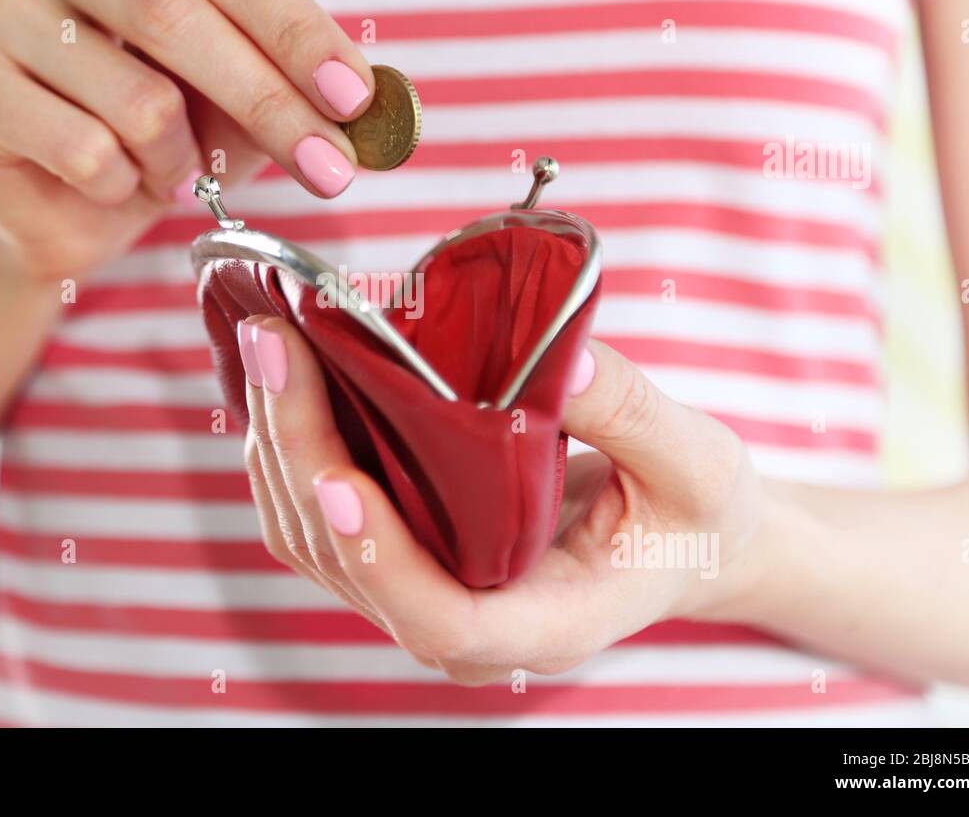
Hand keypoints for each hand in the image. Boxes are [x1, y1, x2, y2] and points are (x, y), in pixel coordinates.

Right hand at [0, 0, 370, 282]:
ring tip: (170, 168)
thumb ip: (294, 78)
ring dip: (180, 156)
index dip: (296, 30)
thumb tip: (375, 100)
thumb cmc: (155, 128)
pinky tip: (109, 180)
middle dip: (270, 104)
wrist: (55, 203)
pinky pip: (85, 151)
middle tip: (331, 170)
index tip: (355, 100)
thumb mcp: (236, 90)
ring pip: (136, 97)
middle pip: (179, 15)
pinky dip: (123, 184)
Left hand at [238, 316, 772, 683]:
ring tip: (272, 343)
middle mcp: (468, 626)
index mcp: (547, 623)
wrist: (678, 536)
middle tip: (277, 346)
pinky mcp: (402, 553)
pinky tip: (289, 375)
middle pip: (351, 563)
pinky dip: (294, 445)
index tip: (341, 477)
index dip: (381, 557)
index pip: (442, 620)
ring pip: (316, 539)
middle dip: (301, 453)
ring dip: (282, 442)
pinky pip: (321, 514)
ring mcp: (423, 593)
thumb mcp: (696, 462)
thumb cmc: (693, 512)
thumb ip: (633, 415)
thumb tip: (561, 359)